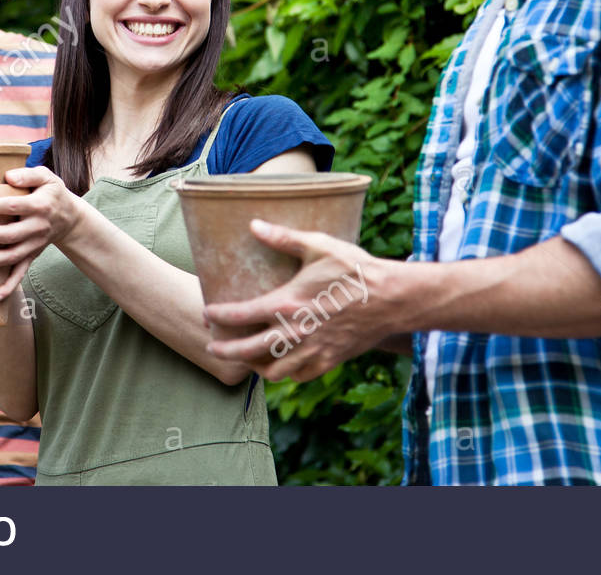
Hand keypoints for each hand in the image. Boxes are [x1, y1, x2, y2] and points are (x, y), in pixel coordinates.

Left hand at [0, 166, 83, 301]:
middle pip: (10, 234)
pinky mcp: (32, 256)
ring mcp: (35, 245)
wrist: (70, 217)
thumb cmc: (51, 193)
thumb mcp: (47, 177)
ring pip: (12, 256)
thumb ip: (28, 174)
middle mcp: (37, 228)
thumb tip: (8, 177)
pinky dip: (9, 286)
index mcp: (39, 206)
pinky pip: (21, 273)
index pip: (12, 207)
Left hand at [203, 220, 398, 381]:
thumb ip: (283, 237)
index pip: (241, 315)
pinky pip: (298, 375)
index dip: (219, 315)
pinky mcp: (330, 361)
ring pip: (272, 371)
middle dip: (225, 350)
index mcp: (288, 303)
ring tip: (243, 358)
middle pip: (248, 351)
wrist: (392, 298)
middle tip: (212, 346)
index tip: (207, 313)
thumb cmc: (355, 270)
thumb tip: (254, 225)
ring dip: (253, 366)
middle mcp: (296, 332)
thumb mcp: (319, 246)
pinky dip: (283, 373)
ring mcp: (313, 350)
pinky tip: (278, 364)